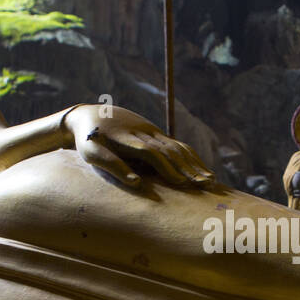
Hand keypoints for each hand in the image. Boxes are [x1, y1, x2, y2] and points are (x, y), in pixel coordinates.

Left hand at [68, 106, 212, 187]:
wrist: (90, 114)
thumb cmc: (88, 140)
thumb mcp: (92, 154)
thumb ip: (113, 166)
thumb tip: (137, 184)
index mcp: (127, 138)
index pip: (152, 153)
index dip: (167, 167)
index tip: (181, 183)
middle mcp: (144, 132)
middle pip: (170, 150)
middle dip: (189, 168)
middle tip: (205, 185)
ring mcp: (151, 131)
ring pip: (177, 147)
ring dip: (195, 164)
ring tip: (211, 180)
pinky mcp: (155, 134)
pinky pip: (176, 145)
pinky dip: (191, 158)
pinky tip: (202, 169)